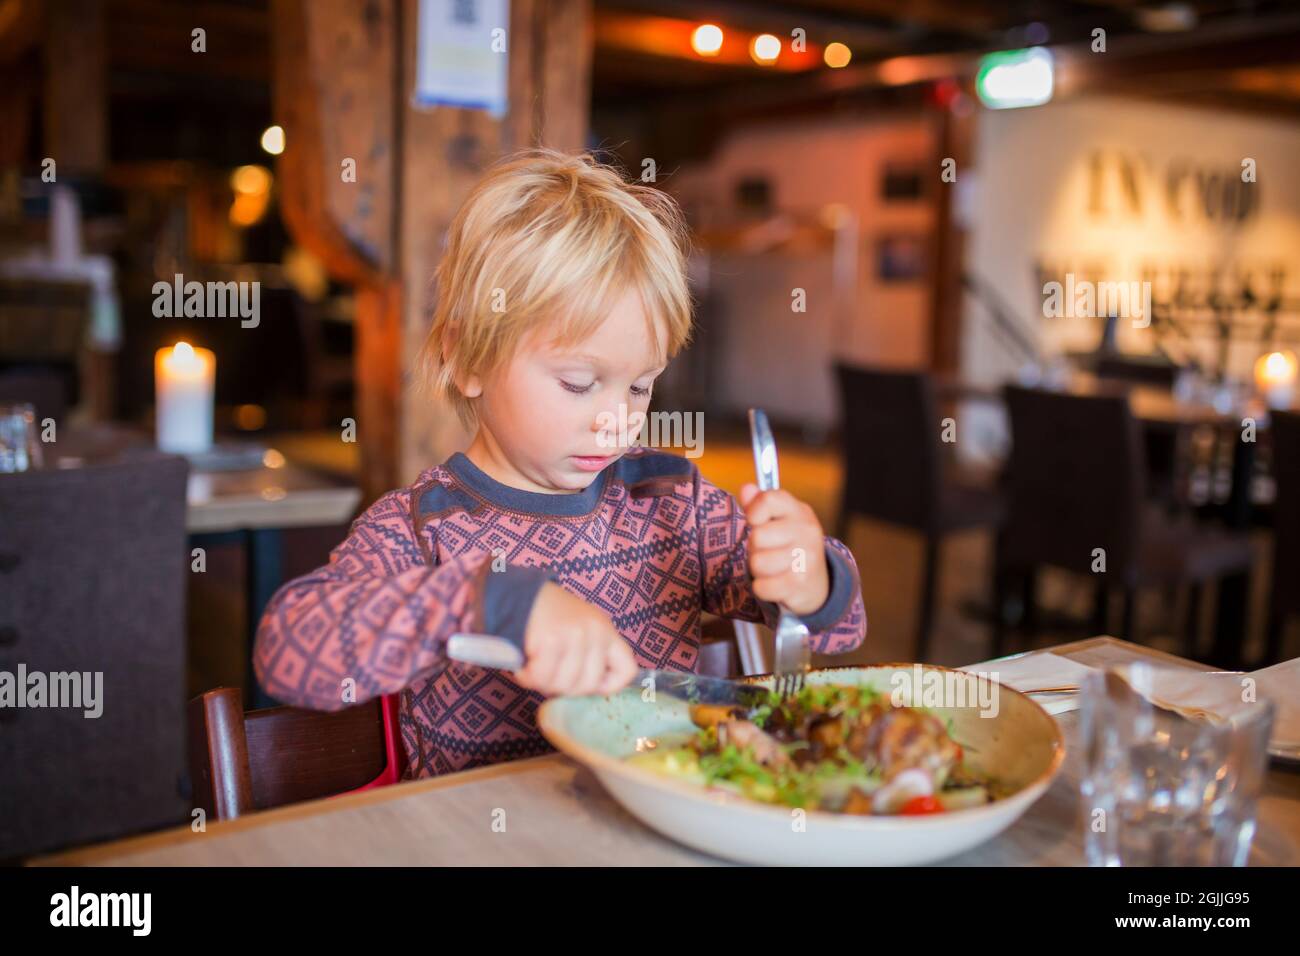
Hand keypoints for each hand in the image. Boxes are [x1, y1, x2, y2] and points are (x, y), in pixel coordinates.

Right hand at [514, 582, 637, 695]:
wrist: (521, 594)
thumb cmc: (550, 619)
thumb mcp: (582, 631)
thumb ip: (590, 657)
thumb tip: (590, 692)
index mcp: (607, 632)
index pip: (627, 670)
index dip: (609, 686)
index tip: (588, 685)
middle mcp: (597, 633)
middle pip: (589, 686)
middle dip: (565, 689)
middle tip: (549, 676)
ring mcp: (576, 635)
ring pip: (565, 685)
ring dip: (544, 684)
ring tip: (535, 669)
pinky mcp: (553, 640)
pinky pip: (543, 677)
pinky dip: (528, 678)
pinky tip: (524, 668)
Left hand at [738, 484, 829, 615]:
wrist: (816, 582)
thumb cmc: (788, 545)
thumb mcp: (778, 520)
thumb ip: (758, 504)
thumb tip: (746, 488)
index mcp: (798, 511)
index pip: (768, 500)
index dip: (754, 511)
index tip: (755, 521)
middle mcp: (806, 531)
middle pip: (757, 536)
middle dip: (755, 547)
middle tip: (767, 550)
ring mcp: (806, 558)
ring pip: (757, 563)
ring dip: (758, 569)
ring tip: (772, 567)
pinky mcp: (800, 584)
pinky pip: (761, 587)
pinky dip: (762, 588)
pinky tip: (776, 583)